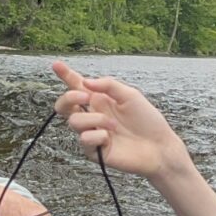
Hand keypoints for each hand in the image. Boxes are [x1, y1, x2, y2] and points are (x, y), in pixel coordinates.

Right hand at [51, 61, 189, 179]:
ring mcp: (92, 133)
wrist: (158, 147)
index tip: (57, 64)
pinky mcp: (94, 151)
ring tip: (112, 125)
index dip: (66, 75)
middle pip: (64, 105)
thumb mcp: (130, 95)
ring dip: (94, 119)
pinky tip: (110, 138)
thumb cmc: (147, 121)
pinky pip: (84, 139)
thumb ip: (108, 85)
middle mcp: (92, 115)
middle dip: (69, 97)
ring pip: (74, 122)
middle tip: (85, 96)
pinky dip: (98, 136)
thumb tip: (86, 82)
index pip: (78, 86)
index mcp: (100, 100)